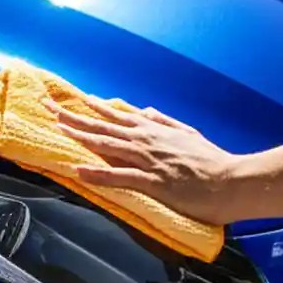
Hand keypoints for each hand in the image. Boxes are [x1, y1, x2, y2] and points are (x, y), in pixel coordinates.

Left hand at [42, 97, 245, 224]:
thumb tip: (143, 109)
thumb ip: (163, 121)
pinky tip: (79, 170)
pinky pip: (120, 177)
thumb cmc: (212, 161)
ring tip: (57, 128)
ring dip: (80, 137)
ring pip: (107, 145)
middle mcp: (146, 141)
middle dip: (73, 117)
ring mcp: (148, 160)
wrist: (234, 181)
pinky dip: (98, 174)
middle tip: (48, 107)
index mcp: (153, 131)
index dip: (91, 108)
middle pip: (103, 127)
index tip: (70, 100)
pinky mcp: (154, 182)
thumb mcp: (187, 134)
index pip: (115, 116)